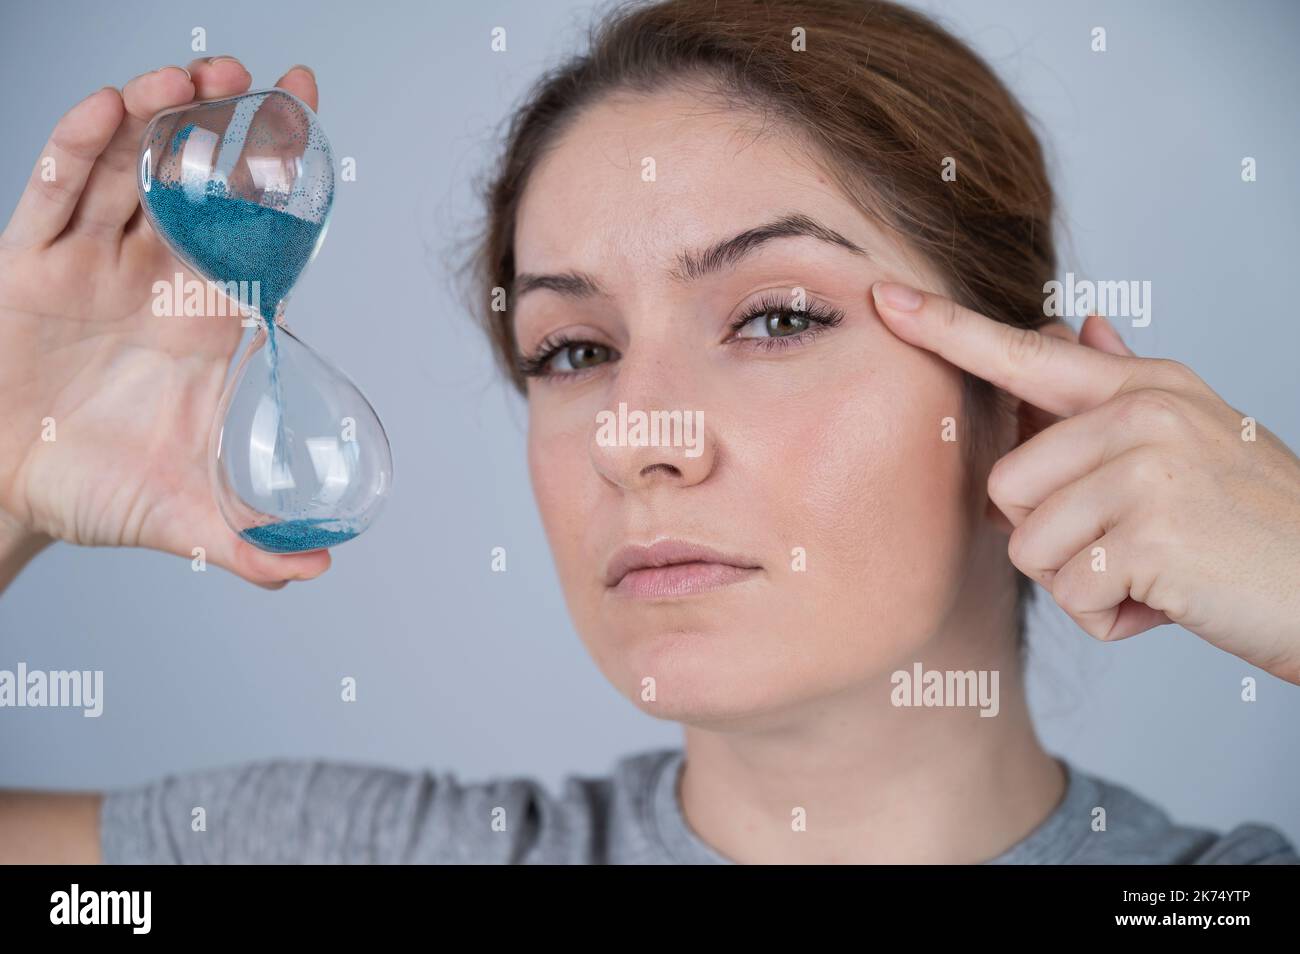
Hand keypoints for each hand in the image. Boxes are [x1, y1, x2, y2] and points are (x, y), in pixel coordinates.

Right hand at [0, 58, 328, 587]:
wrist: (4, 493)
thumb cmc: (96, 490)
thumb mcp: (183, 517)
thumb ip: (247, 544)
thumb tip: (316, 571)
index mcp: (209, 323)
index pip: (258, 238)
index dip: (286, 185)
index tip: (315, 125)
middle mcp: (158, 280)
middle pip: (200, 187)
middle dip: (232, 132)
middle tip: (270, 82)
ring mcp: (93, 264)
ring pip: (132, 173)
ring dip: (163, 120)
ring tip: (200, 76)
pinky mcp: (28, 263)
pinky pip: (54, 192)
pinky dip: (79, 148)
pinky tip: (111, 107)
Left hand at [871, 281, 1299, 684]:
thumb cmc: (1253, 520)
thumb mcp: (1195, 435)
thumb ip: (1125, 383)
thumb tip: (1080, 320)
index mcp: (1141, 387)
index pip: (1022, 352)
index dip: (944, 328)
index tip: (884, 296)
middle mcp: (1140, 414)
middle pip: (1005, 487)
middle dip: (1051, 538)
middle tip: (1127, 546)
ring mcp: (1148, 469)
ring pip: (1028, 547)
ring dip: (1079, 582)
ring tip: (1151, 572)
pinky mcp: (1151, 535)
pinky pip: (1070, 593)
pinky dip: (1109, 617)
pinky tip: (1166, 601)